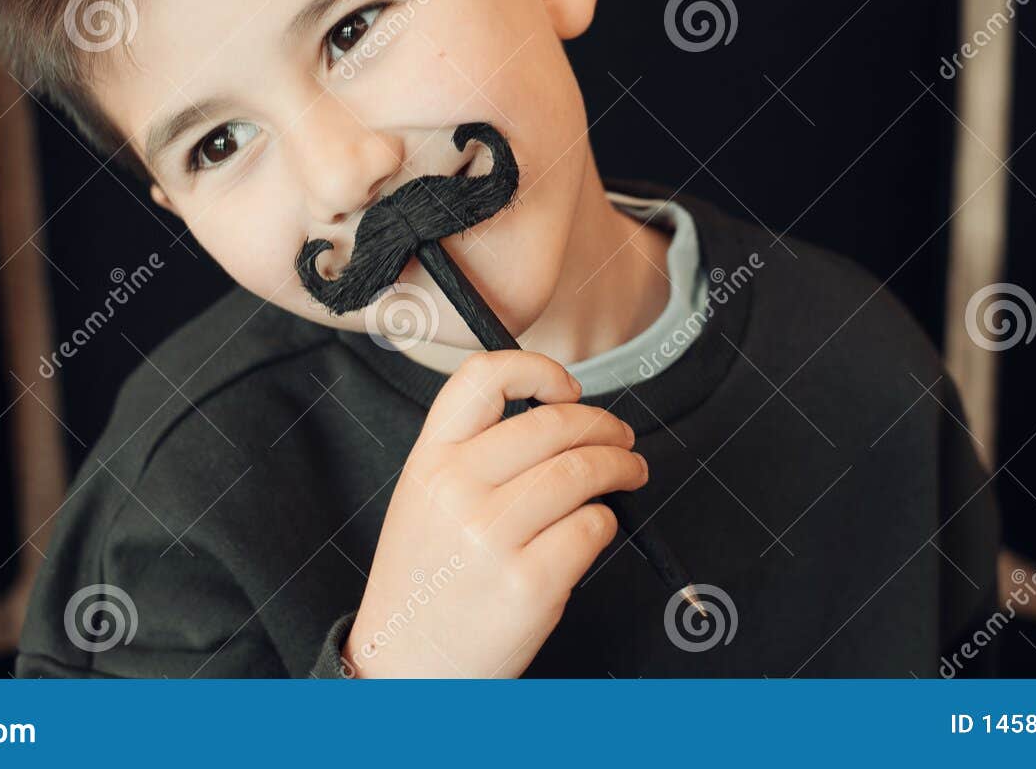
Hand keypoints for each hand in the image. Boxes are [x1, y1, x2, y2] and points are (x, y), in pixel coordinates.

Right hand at [341, 350, 646, 676]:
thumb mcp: (424, 499)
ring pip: (582, 472)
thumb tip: (559, 417)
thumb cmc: (427, 581)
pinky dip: (607, 523)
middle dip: (604, 427)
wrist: (406, 667)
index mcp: (429, 461)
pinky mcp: (528, 583)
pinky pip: (592, 529)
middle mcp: (456, 490)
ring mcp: (490, 537)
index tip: (568, 387)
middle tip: (622, 440)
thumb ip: (473, 453)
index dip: (537, 369)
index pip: (482, 378)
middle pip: (554, 424)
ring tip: (630, 474)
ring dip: (621, 468)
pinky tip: (596, 529)